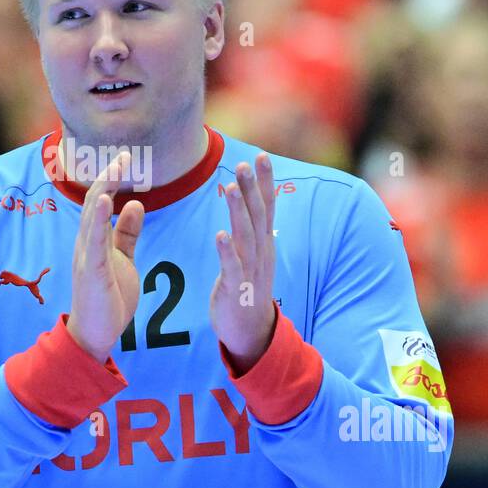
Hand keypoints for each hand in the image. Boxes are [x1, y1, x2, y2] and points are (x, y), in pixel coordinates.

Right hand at [65, 150, 144, 361]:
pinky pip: (95, 240)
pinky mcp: (92, 271)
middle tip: (125, 154)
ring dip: (104, 188)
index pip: (100, 200)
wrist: (96, 335)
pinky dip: (99, 218)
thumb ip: (127, 233)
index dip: (111, 178)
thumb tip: (135, 204)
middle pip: (94, 201)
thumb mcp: (122, 259)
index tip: (126, 157)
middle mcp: (86, 243)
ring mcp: (87, 256)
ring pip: (92, 215)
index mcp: (95, 239)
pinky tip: (106, 199)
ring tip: (116, 166)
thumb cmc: (108, 298)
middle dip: (108, 176)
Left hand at [211, 154, 277, 370]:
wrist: (251, 332)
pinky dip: (228, 251)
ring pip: (246, 236)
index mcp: (263, 243)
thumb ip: (251, 229)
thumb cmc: (246, 288)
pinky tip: (221, 235)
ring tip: (231, 188)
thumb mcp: (252, 255)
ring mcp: (251, 270)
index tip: (262, 155)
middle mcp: (261, 252)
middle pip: (257, 215)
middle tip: (245, 163)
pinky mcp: (238, 289)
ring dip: (239, 211)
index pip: (266, 207)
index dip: (264, 182)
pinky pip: (233, 267)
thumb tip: (249, 201)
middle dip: (252, 188)